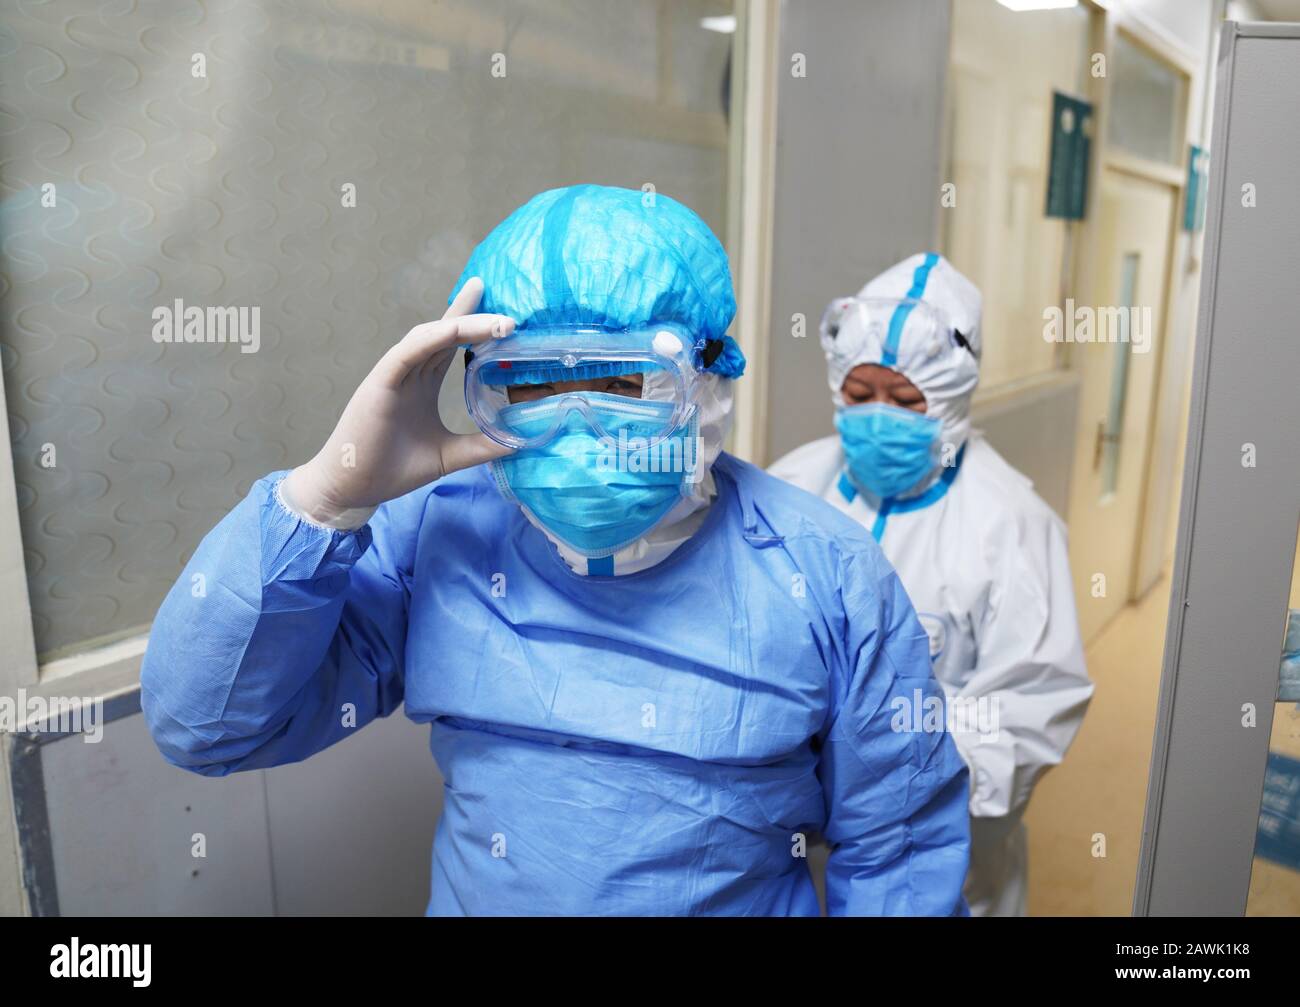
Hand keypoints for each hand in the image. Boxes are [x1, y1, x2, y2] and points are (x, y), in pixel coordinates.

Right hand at [282, 278, 513, 525]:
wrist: (355, 488)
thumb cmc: (393, 468)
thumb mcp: (449, 455)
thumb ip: (480, 446)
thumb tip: (519, 441)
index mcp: (423, 383)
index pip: (451, 344)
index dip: (473, 322)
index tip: (503, 311)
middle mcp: (409, 372)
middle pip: (445, 333)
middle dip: (476, 318)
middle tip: (511, 316)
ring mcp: (393, 375)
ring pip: (430, 338)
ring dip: (463, 325)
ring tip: (497, 324)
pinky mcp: (379, 383)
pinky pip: (406, 354)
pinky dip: (430, 340)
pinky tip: (454, 331)